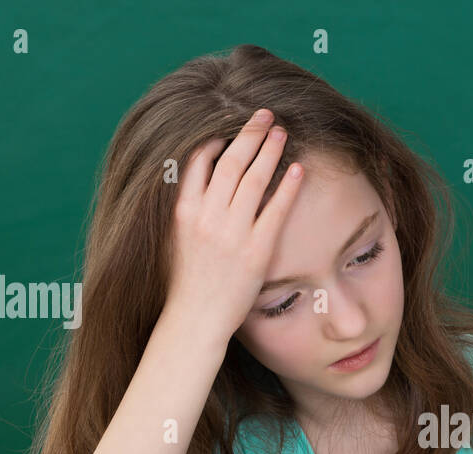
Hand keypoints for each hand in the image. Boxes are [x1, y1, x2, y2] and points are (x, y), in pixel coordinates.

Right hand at [162, 108, 303, 343]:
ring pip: (253, 179)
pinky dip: (287, 186)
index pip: (199, 161)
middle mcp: (207, 216)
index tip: (230, 125)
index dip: (217, 138)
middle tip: (264, 114)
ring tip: (282, 131)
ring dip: (269, 150)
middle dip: (249, 133)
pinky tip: (297, 169)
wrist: (195, 320)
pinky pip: (275, 210)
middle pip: (230, 162)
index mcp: (183, 210)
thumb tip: (198, 184)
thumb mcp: (175, 238)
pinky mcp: (256, 250)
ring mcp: (232, 233)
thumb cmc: (185, 282)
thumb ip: (187, 209)